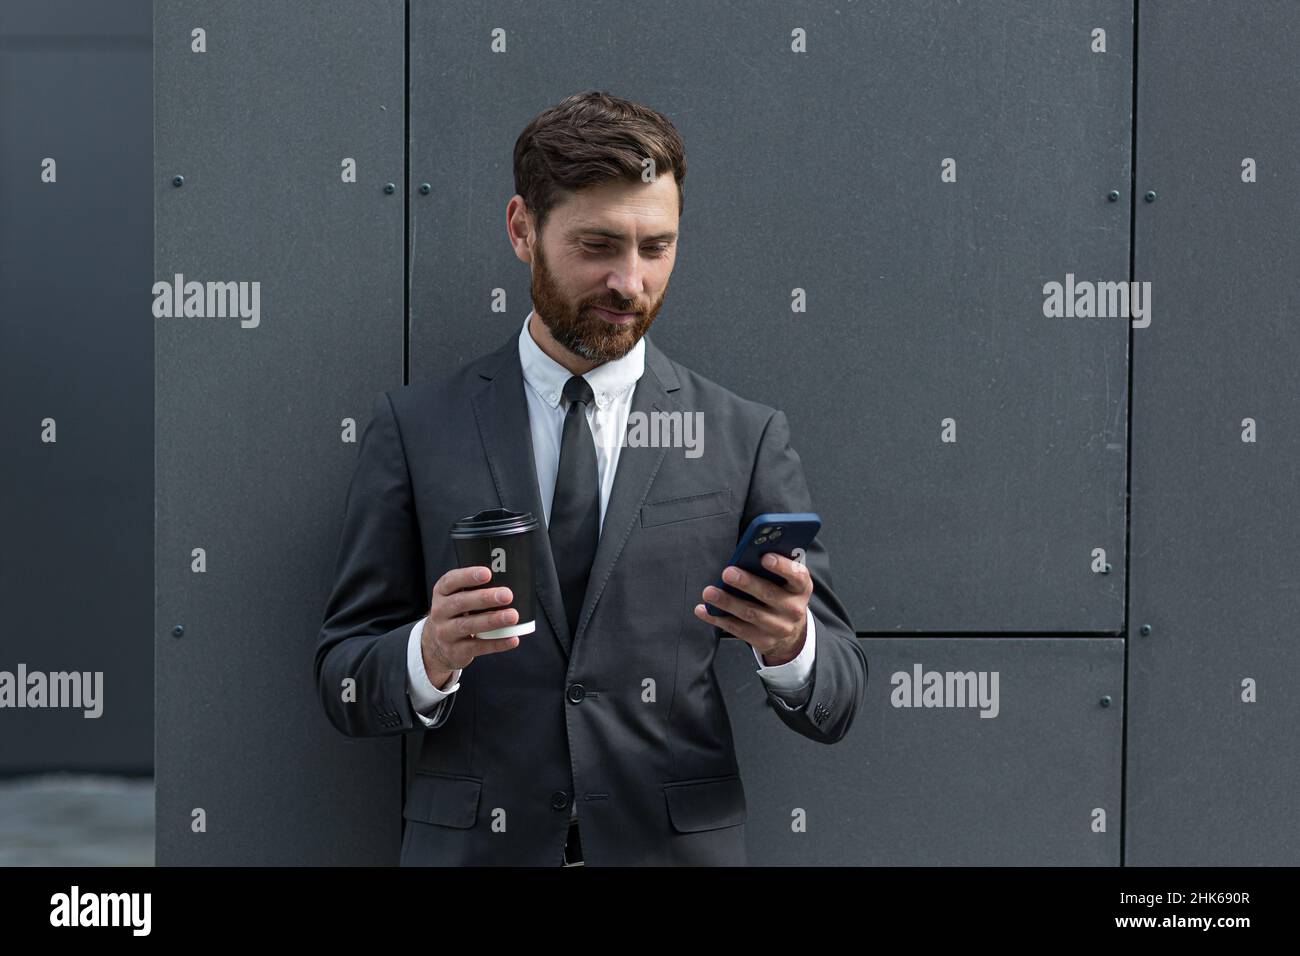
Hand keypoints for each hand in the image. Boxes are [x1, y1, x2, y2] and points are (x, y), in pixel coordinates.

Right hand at [422, 566, 523, 683]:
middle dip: (484, 598)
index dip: (468, 576)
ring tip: (513, 616)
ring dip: (492, 620)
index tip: (488, 573)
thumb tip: (510, 578)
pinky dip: (496, 643)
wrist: (436, 645)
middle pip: (460, 603)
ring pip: (468, 626)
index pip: (450, 581)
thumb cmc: (456, 613)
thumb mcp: (457, 597)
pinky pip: (477, 647)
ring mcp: (445, 633)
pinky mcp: (455, 651)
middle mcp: (439, 612)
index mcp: (441, 593)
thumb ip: (474, 588)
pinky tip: (512, 638)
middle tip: (507, 595)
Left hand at [694, 552, 811, 664]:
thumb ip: (773, 567)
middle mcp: (794, 609)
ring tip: (709, 592)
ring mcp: (779, 627)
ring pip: (750, 614)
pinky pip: (738, 630)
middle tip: (727, 573)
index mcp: (801, 588)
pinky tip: (703, 610)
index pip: (797, 576)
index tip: (765, 557)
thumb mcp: (786, 581)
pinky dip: (718, 619)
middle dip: (747, 583)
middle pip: (769, 594)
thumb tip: (747, 551)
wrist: (790, 632)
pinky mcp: (764, 641)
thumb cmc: (782, 594)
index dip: (782, 566)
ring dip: (727, 602)